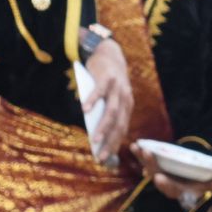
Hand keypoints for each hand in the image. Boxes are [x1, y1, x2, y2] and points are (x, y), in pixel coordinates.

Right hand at [81, 39, 131, 164]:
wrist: (108, 53)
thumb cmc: (105, 80)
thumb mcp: (108, 97)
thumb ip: (103, 112)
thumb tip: (94, 133)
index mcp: (127, 106)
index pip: (122, 129)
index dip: (115, 144)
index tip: (107, 158)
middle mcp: (125, 98)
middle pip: (119, 124)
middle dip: (110, 142)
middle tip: (102, 156)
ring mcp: (116, 88)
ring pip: (112, 111)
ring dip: (103, 126)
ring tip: (95, 139)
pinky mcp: (106, 78)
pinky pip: (99, 91)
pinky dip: (92, 101)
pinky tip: (84, 110)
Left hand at [133, 143, 211, 207]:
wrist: (188, 182)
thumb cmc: (198, 184)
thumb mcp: (208, 185)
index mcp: (177, 191)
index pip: (170, 189)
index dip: (165, 184)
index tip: (160, 177)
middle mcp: (165, 185)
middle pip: (155, 176)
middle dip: (150, 165)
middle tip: (147, 153)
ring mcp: (158, 175)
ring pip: (148, 167)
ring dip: (142, 158)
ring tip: (137, 147)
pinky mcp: (154, 166)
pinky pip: (145, 161)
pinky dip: (140, 154)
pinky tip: (135, 145)